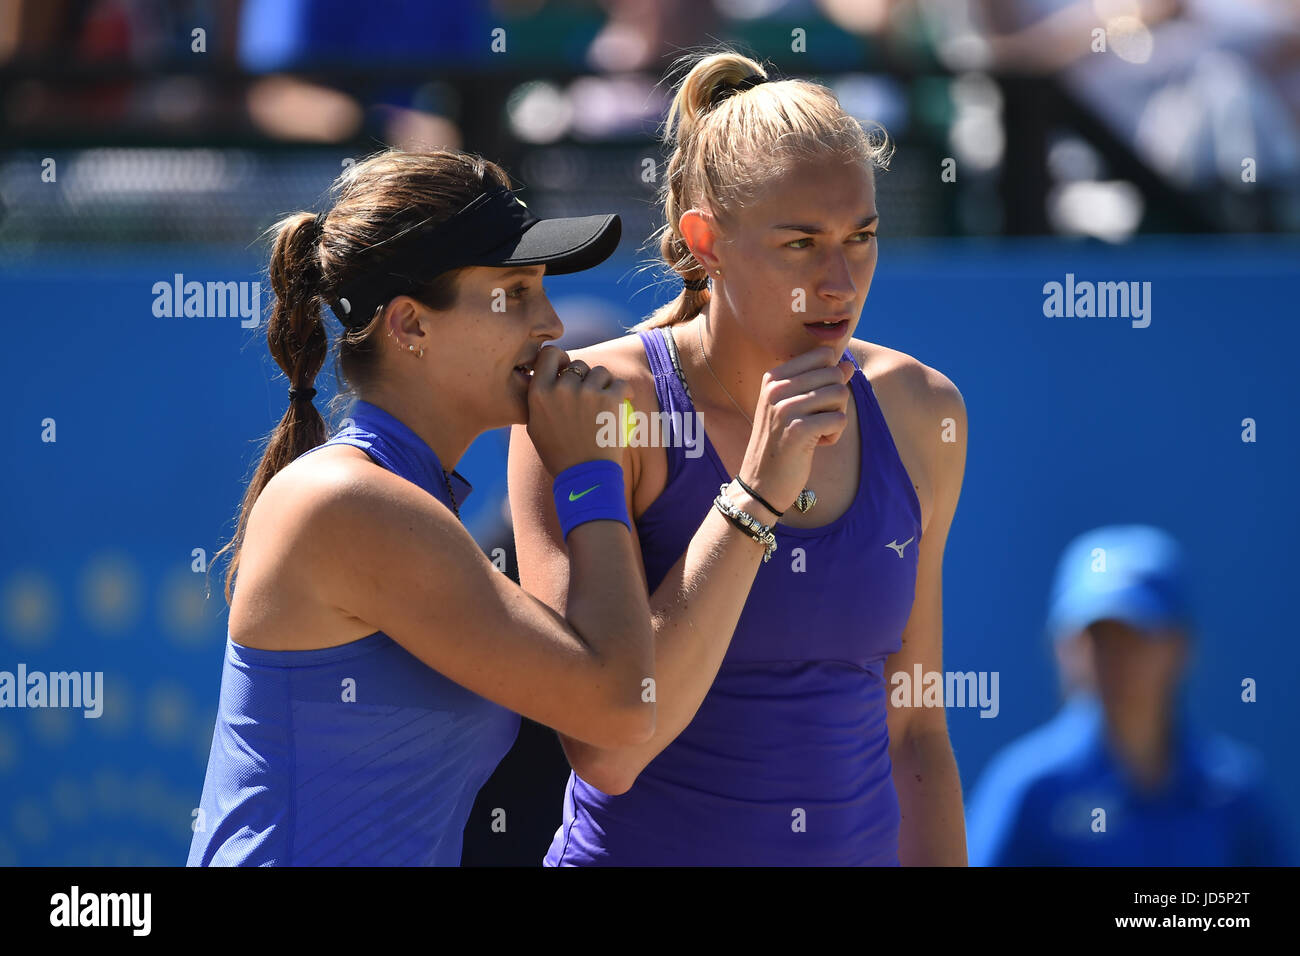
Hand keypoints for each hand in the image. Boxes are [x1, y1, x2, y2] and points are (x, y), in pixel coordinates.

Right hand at [525, 346, 632, 474]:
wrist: (585, 477)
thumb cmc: (559, 457)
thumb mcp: (535, 429)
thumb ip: (538, 401)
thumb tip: (541, 379)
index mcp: (539, 393)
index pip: (549, 355)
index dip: (561, 357)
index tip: (568, 369)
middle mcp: (560, 388)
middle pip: (578, 364)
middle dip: (586, 375)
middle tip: (591, 394)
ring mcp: (586, 392)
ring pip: (600, 372)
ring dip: (605, 382)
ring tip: (607, 400)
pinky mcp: (609, 398)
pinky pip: (620, 384)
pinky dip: (625, 391)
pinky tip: (626, 398)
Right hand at [736, 346, 854, 514]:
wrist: (760, 483)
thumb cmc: (782, 444)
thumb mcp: (796, 408)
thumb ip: (821, 383)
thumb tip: (847, 365)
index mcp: (773, 378)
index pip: (823, 354)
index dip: (831, 377)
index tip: (814, 400)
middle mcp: (776, 388)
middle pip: (834, 374)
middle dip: (836, 399)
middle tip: (818, 420)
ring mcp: (785, 408)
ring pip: (840, 393)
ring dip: (836, 416)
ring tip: (817, 432)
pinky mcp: (798, 430)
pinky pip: (839, 419)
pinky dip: (835, 435)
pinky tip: (816, 445)